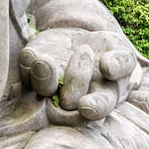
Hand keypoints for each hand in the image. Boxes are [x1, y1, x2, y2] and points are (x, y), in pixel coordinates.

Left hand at [18, 27, 139, 124]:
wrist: (83, 40)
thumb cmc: (109, 51)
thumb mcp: (122, 52)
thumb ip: (121, 61)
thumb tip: (107, 67)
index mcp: (101, 98)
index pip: (99, 107)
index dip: (94, 106)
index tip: (86, 104)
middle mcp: (72, 98)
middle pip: (70, 98)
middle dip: (75, 79)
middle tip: (85, 52)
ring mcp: (50, 85)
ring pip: (44, 86)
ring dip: (44, 75)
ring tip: (44, 62)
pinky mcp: (31, 69)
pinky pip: (26, 67)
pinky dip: (27, 61)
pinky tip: (30, 55)